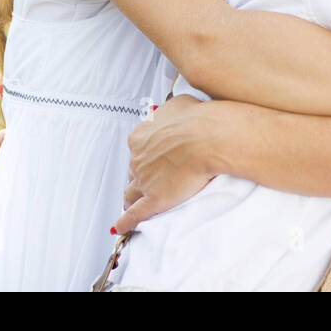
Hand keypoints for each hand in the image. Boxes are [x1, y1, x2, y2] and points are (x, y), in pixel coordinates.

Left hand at [113, 95, 216, 234]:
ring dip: (132, 197)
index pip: (137, 148)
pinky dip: (125, 222)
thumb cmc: (198, 119)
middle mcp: (137, 158)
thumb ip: (169, 109)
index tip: (153, 156)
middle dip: (140, 174)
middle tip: (151, 177)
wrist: (209, 137)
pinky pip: (134, 215)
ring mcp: (143, 180)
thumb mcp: (179, 104)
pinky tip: (122, 227)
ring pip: (131, 192)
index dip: (145, 154)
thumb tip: (170, 111)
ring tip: (134, 202)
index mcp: (140, 136)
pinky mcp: (153, 199)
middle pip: (134, 170)